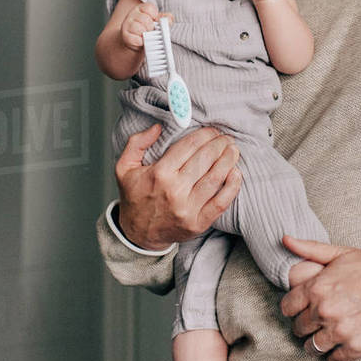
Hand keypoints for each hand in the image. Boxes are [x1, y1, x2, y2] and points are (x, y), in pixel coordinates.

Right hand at [114, 124, 241, 249]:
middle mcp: (174, 191)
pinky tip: (236, 173)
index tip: (212, 130)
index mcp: (159, 173)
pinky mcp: (198, 223)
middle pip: (205, 159)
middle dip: (219, 144)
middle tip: (226, 138)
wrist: (138, 233)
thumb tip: (158, 127)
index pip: (189, 146)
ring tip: (233, 150)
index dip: (205, 134)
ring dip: (228, 160)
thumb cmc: (135, 197)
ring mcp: (188, 209)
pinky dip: (232, 187)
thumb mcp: (124, 167)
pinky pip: (221, 203)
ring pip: (215, 178)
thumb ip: (137, 143)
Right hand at [120, 2, 172, 51]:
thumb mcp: (157, 22)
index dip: (154, 16)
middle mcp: (133, 14)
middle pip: (145, 19)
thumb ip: (165, 19)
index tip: (155, 20)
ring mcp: (127, 24)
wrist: (136, 41)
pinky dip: (141, 42)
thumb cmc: (148, 29)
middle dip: (151, 27)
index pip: (149, 8)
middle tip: (151, 31)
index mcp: (142, 8)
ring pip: (139, 29)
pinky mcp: (125, 35)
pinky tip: (142, 42)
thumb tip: (169, 20)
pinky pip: (135, 39)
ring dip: (146, 35)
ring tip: (147, 36)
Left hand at [279, 236, 360, 360]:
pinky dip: (335, 357)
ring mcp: (340, 331)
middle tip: (317, 324)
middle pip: (299, 329)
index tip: (303, 310)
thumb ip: (310, 249)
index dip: (294, 309)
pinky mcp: (357, 347)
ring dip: (318, 344)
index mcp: (317, 288)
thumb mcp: (341, 253)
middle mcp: (325, 310)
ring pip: (313, 348)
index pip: (287, 307)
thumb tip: (284, 239)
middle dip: (305, 327)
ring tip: (327, 338)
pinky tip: (342, 347)